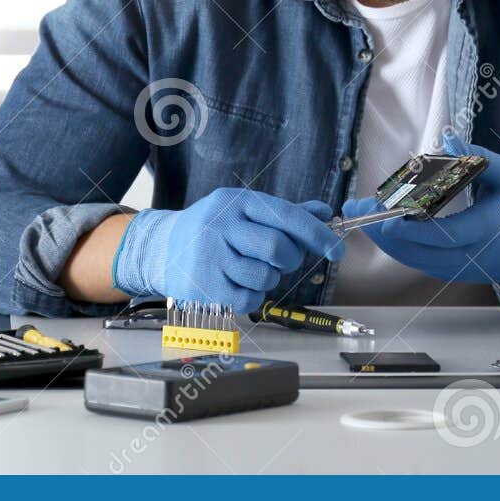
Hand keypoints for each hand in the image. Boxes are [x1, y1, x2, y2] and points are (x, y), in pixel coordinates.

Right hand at [111, 188, 345, 311]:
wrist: (163, 249)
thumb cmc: (212, 230)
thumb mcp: (244, 212)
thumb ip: (285, 214)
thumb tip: (324, 214)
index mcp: (236, 202)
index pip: (287, 216)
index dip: (317, 234)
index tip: (336, 249)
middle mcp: (221, 225)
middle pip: (278, 248)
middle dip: (290, 259)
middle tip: (282, 260)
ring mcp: (210, 257)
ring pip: (265, 276)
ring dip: (268, 278)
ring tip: (250, 269)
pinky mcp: (205, 287)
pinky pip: (250, 298)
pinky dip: (253, 295)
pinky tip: (237, 283)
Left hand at [341, 134, 499, 290]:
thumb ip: (481, 158)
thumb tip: (448, 140)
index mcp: (488, 230)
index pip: (448, 235)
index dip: (415, 230)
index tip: (388, 217)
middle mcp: (470, 256)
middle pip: (420, 251)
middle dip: (384, 230)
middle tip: (357, 206)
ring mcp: (456, 269)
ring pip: (411, 258)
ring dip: (382, 235)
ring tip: (359, 210)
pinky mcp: (445, 272)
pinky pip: (414, 259)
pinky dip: (393, 241)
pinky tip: (376, 219)